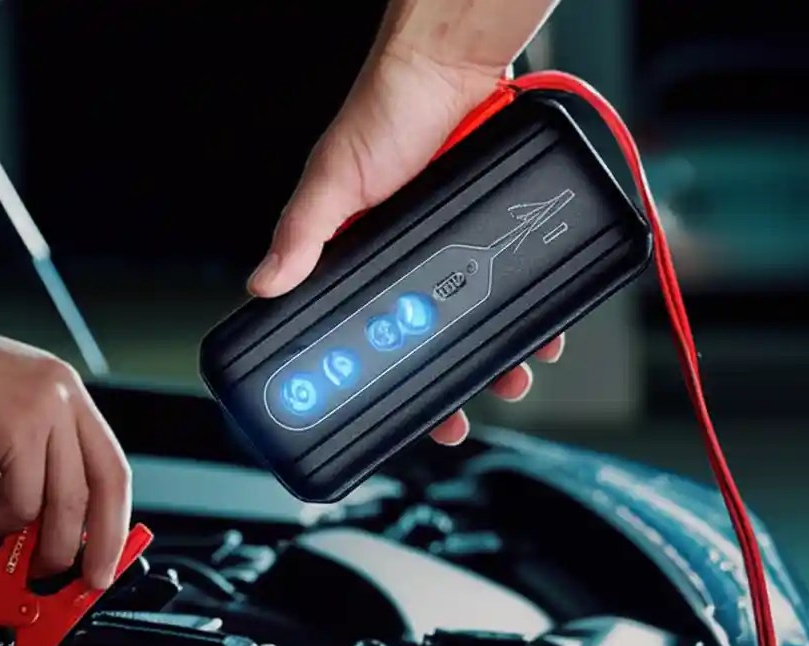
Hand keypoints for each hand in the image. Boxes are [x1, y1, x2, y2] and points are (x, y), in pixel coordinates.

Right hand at [0, 308, 131, 589]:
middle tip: (72, 575)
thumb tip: (26, 524)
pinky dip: (3, 524)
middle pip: (105, 484)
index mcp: (62, 391)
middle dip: (95, 544)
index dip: (113, 518)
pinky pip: (24, 498)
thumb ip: (13, 474)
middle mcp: (62, 394)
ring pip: (66, 500)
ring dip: (39, 542)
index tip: (106, 556)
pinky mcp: (15, 423)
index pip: (110, 464)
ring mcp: (43, 405)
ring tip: (8, 551)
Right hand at [247, 45, 563, 445]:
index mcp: (359, 255)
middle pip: (427, 340)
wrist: (455, 63)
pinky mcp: (497, 234)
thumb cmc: (386, 107)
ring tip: (510, 376)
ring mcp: (458, 250)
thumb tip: (264, 284)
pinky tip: (543, 332)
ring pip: (477, 322)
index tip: (381, 414)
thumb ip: (302, 232)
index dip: (372, 376)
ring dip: (495, 358)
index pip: (362, 330)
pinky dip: (532, 314)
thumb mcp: (333, 177)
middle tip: (455, 418)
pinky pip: (517, 286)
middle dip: (444, 384)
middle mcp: (410, 259)